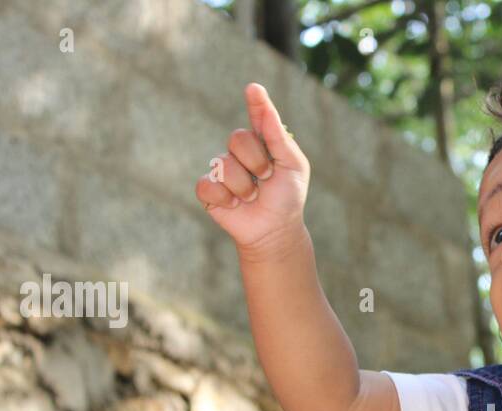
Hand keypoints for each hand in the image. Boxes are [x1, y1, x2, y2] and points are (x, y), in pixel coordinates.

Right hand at [196, 83, 310, 257]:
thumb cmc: (287, 198)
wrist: (275, 230)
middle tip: (266, 178)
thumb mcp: (292, 165)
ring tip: (254, 197)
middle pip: (238, 138)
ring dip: (244, 187)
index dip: (255, 102)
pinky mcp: (210, 191)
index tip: (254, 89)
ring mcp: (222, 170)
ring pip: (224, 165)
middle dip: (256, 162)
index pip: (258, 116)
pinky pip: (209, 185)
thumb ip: (278, 136)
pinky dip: (226, 198)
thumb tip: (263, 102)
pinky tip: (235, 205)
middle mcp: (240, 152)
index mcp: (263, 142)